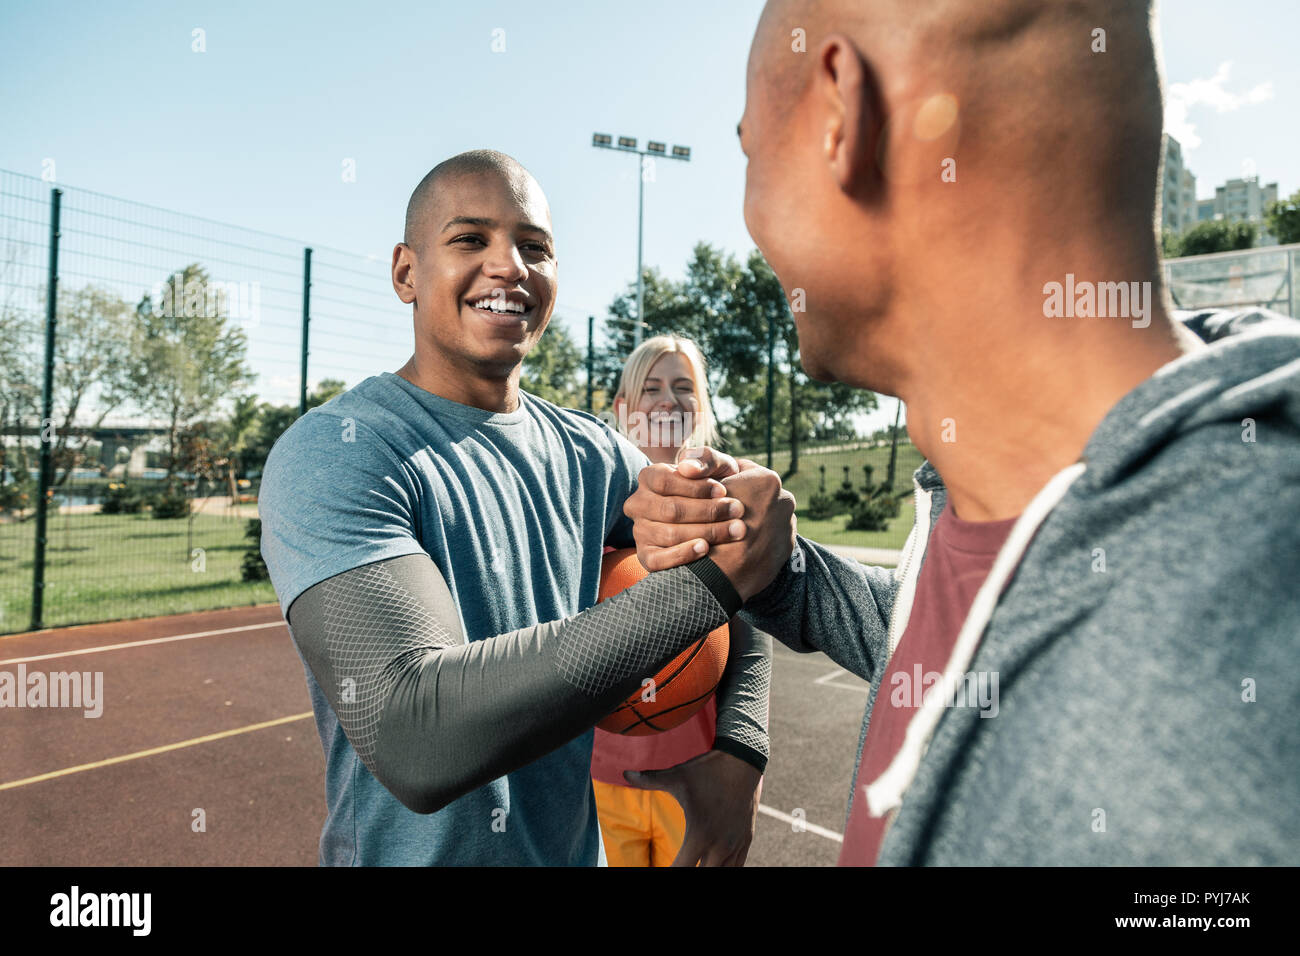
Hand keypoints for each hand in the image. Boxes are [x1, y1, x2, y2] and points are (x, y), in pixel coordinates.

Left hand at [623, 749, 762, 866]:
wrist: (744, 760)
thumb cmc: (707, 769)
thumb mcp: (677, 776)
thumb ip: (649, 780)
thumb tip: (624, 773)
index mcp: (699, 835)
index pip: (680, 870)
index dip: (668, 874)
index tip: (661, 872)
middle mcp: (719, 845)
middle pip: (702, 876)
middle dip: (688, 875)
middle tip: (678, 866)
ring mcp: (735, 844)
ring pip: (722, 874)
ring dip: (707, 872)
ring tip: (696, 866)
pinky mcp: (746, 839)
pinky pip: (738, 866)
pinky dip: (725, 870)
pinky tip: (714, 867)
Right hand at [624, 446, 746, 570]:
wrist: (718, 518)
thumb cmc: (715, 486)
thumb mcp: (717, 467)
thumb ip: (705, 459)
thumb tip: (687, 468)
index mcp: (649, 477)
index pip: (665, 481)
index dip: (696, 487)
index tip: (724, 490)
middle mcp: (638, 504)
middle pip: (669, 509)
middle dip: (707, 511)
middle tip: (737, 511)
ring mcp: (640, 531)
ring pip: (668, 534)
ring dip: (706, 532)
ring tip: (735, 530)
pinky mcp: (646, 555)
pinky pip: (658, 560)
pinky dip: (682, 555)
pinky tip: (705, 549)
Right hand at [707, 464, 796, 600]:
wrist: (715, 577)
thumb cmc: (706, 529)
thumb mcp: (702, 492)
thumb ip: (709, 475)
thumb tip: (702, 469)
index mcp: (767, 480)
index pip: (742, 468)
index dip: (722, 478)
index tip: (710, 491)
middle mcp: (784, 499)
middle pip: (756, 493)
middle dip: (739, 499)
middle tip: (717, 512)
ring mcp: (788, 526)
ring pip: (764, 516)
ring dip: (749, 520)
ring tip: (726, 531)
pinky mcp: (786, 549)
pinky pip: (769, 537)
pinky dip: (757, 539)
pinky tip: (737, 545)